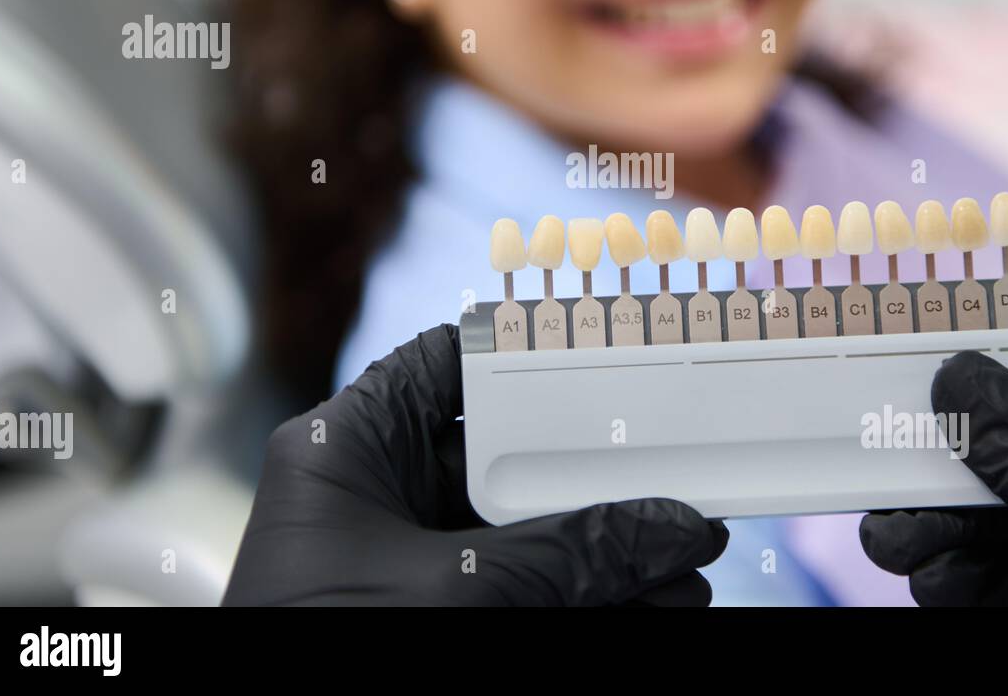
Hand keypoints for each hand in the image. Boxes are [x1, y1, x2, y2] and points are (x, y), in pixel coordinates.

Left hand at [223, 324, 728, 605]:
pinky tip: (653, 600)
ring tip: (684, 561)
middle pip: (505, 459)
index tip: (604, 355)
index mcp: (348, 450)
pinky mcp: (434, 610)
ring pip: (525, 534)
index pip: (443, 364)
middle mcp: (377, 495)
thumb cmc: (324, 655)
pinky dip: (583, 593)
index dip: (524, 352)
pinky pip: (522, 586)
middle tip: (668, 477)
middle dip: (595, 479)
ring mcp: (406, 559)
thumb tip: (674, 528)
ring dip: (606, 549)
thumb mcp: (458, 591)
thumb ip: (571, 553)